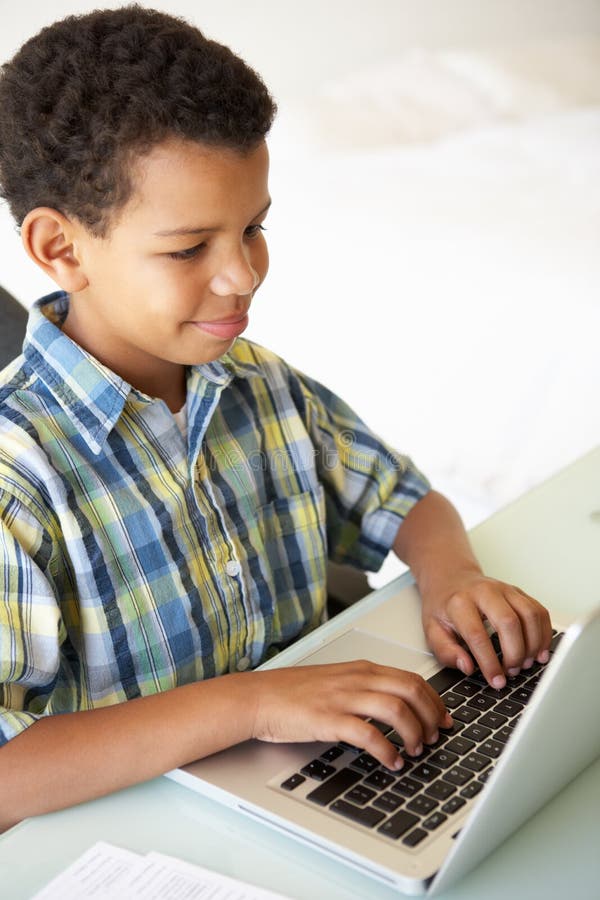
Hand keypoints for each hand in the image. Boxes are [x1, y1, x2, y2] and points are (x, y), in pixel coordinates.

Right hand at [249, 661, 452, 769]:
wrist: (260, 697)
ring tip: (415, 751)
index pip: (412, 678)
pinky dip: (387, 750)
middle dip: (431, 716)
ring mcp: (344, 697)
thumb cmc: (294, 693)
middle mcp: (357, 679)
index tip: (445, 719)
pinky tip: (390, 762)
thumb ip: (365, 688)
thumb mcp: (337, 681)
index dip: (435, 701)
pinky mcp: (330, 719)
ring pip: (397, 709)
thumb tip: (397, 708)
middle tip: (435, 737)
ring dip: (414, 733)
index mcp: (362, 669)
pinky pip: (369, 734)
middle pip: (411, 690)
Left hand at [421, 570, 552, 687]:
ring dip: (533, 644)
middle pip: (509, 622)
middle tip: (512, 672)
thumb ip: (446, 651)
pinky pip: (539, 611)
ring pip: (530, 615)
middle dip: (515, 653)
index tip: (496, 681)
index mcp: (460, 602)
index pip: (477, 635)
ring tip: (526, 664)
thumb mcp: (432, 630)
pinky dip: (544, 634)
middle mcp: (485, 592)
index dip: (489, 662)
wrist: (451, 579)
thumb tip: (467, 667)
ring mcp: (505, 589)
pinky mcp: (519, 592)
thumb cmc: (443, 607)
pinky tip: (539, 651)